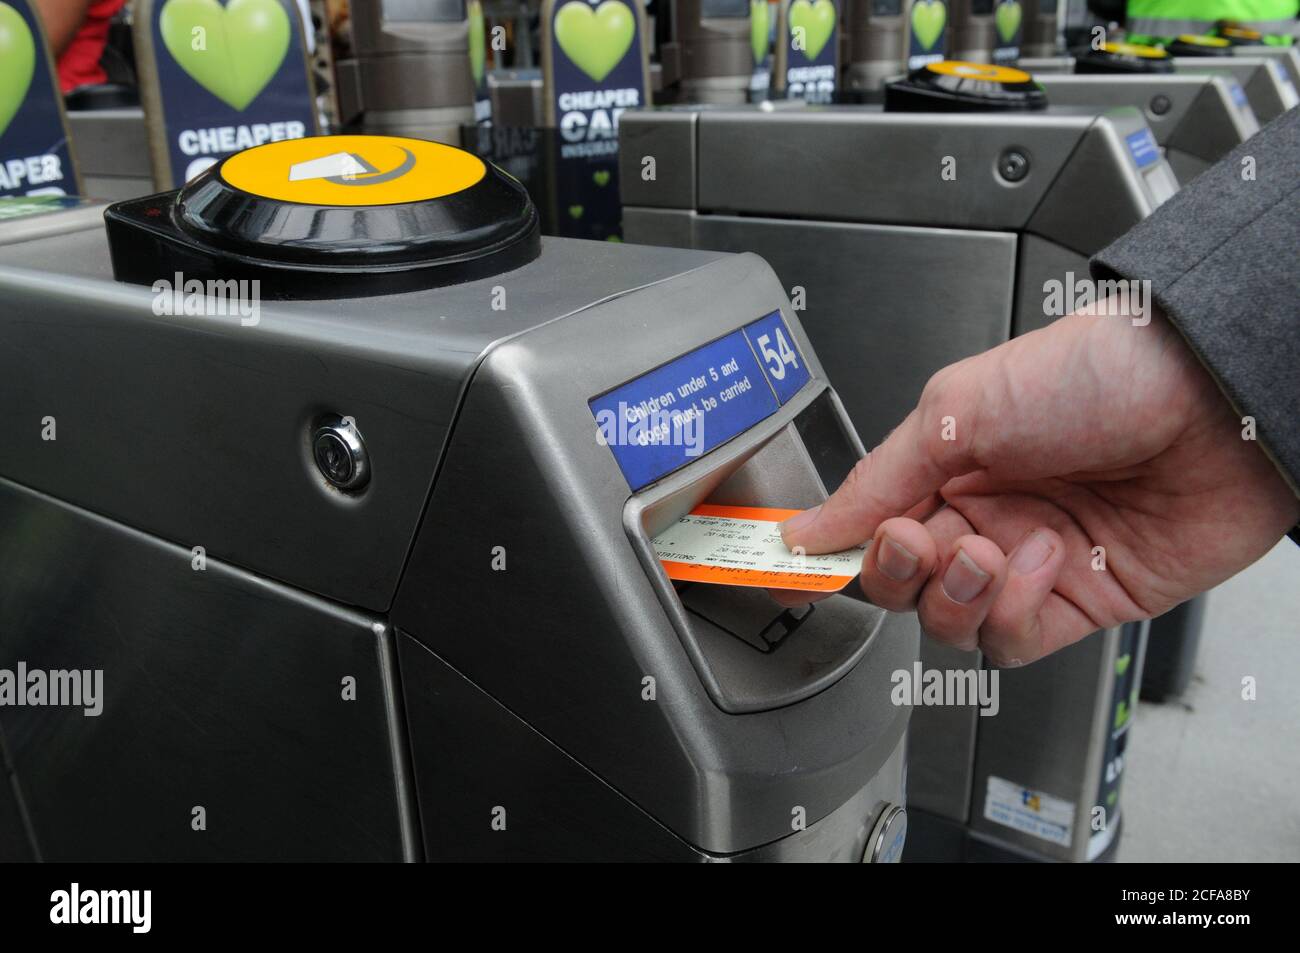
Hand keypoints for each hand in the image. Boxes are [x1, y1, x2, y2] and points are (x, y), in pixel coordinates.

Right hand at [778, 302, 1298, 665]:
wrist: (1213, 396)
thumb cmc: (1097, 372)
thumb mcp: (959, 409)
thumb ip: (877, 478)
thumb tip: (810, 528)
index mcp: (945, 463)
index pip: (867, 527)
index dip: (835, 549)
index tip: (798, 562)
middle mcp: (983, 514)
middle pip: (901, 585)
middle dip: (898, 572)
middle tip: (918, 541)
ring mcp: (1029, 562)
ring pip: (951, 623)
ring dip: (956, 596)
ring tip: (987, 552)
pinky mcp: (1081, 601)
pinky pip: (1014, 641)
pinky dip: (1013, 613)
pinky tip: (1043, 562)